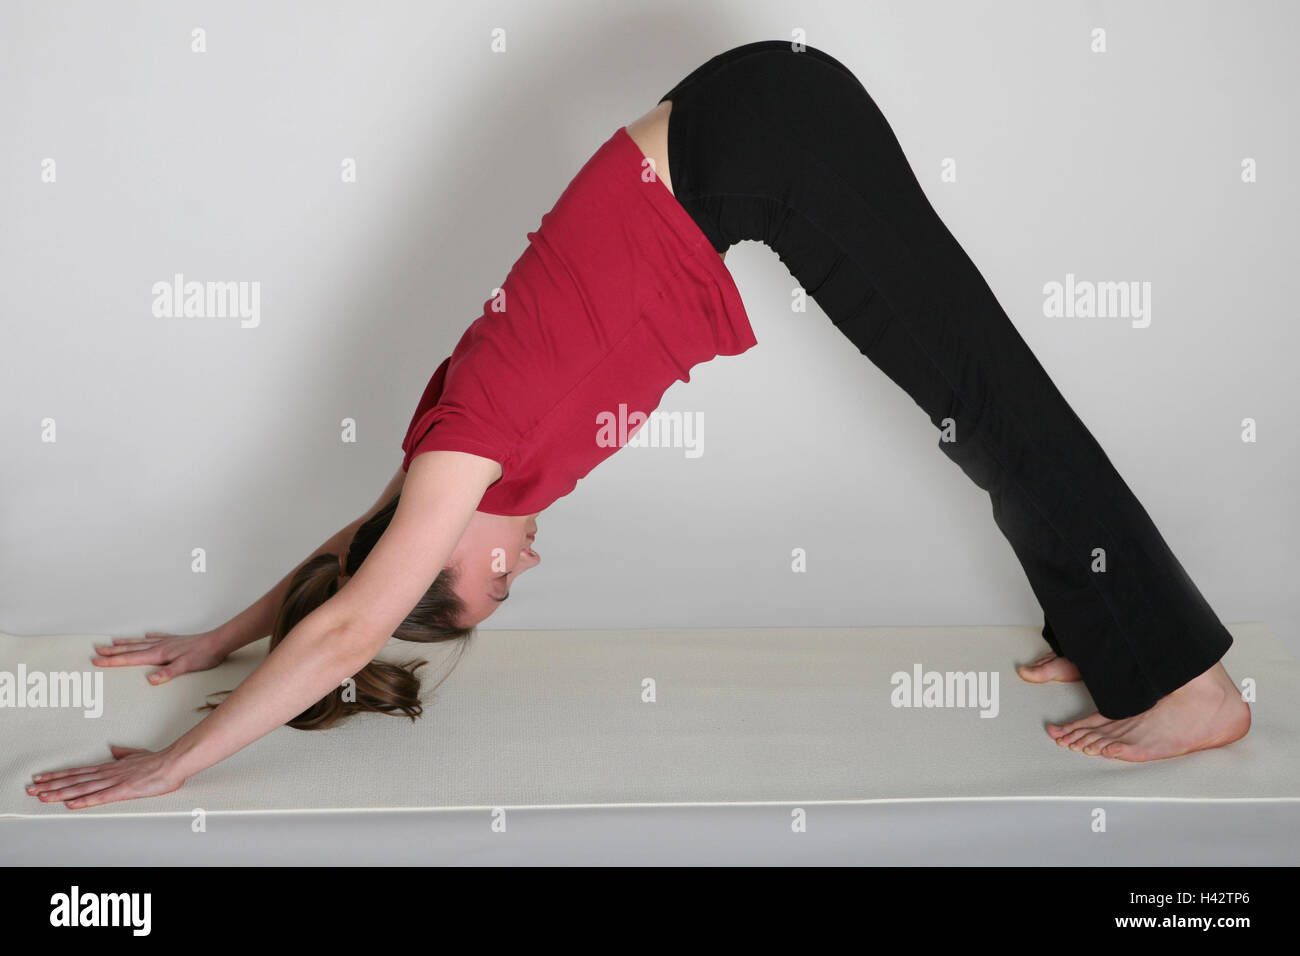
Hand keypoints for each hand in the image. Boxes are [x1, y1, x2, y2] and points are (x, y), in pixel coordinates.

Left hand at [26, 746, 185, 808]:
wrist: (173, 762)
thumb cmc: (158, 761)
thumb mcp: (137, 755)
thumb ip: (124, 754)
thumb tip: (114, 749)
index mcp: (110, 767)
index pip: (78, 772)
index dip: (58, 776)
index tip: (41, 778)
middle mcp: (108, 773)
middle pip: (74, 780)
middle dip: (51, 785)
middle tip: (32, 789)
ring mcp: (114, 781)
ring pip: (82, 788)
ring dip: (61, 793)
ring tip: (43, 796)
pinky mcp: (124, 790)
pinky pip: (101, 797)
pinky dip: (84, 800)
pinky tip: (72, 804)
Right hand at [92, 631, 227, 683]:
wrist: (218, 642)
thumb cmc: (204, 655)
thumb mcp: (186, 667)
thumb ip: (168, 673)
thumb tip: (151, 680)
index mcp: (159, 654)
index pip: (131, 659)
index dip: (113, 661)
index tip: (96, 661)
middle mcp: (160, 646)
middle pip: (131, 649)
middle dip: (112, 651)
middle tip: (96, 651)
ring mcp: (167, 642)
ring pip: (141, 642)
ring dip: (125, 643)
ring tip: (113, 642)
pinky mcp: (176, 641)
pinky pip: (157, 637)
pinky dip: (148, 637)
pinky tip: (146, 635)